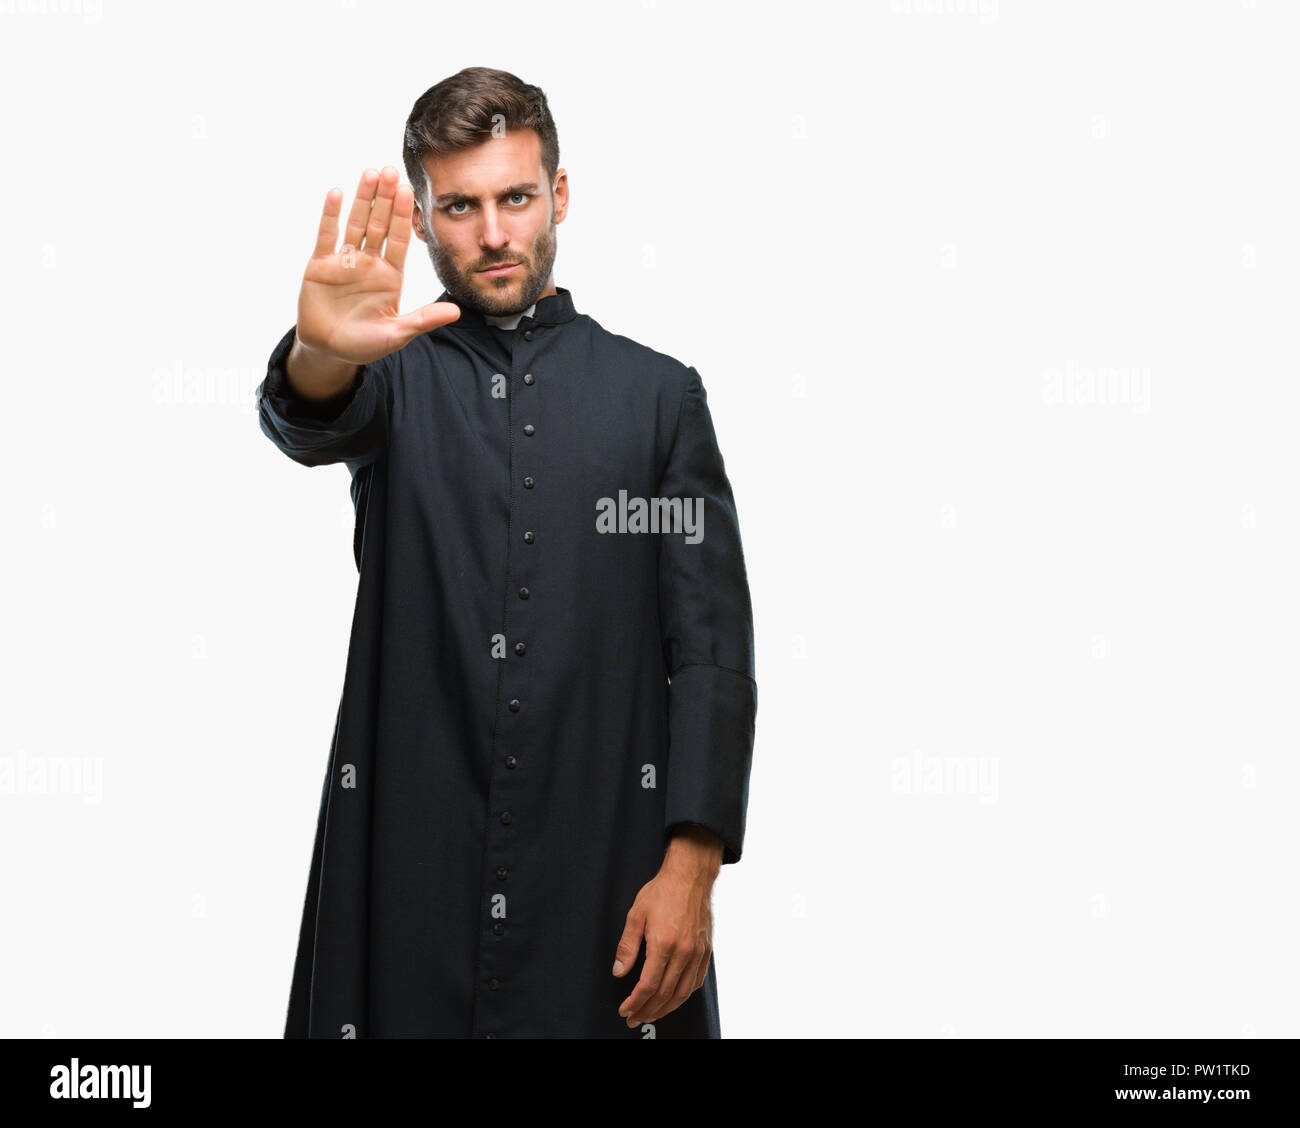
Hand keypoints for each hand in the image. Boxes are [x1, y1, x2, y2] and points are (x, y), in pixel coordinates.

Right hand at [296, 165, 459, 366]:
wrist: (330, 352)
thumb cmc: (365, 344)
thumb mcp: (397, 334)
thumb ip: (423, 320)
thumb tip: (457, 312)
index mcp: (390, 276)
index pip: (399, 239)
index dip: (403, 216)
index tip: (409, 192)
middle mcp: (369, 263)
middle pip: (379, 224)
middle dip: (385, 198)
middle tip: (391, 171)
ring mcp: (345, 262)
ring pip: (356, 224)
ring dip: (363, 199)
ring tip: (370, 173)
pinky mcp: (320, 265)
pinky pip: (327, 236)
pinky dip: (330, 215)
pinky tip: (336, 193)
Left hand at [611, 851, 716, 1027]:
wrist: (690, 876)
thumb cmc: (662, 891)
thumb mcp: (636, 915)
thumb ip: (627, 947)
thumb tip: (619, 972)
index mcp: (663, 944)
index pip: (648, 985)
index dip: (634, 1002)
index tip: (624, 1010)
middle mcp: (683, 952)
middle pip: (665, 994)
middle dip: (647, 1011)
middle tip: (633, 1018)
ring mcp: (697, 952)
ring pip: (682, 993)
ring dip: (666, 1009)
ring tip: (651, 1015)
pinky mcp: (706, 950)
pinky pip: (696, 981)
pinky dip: (684, 995)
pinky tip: (674, 998)